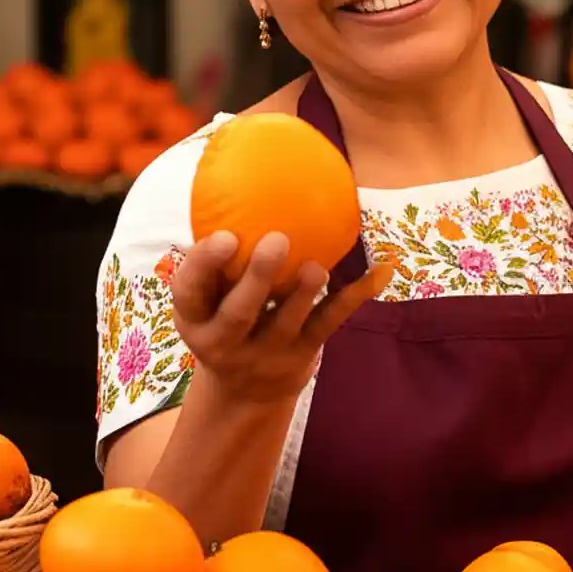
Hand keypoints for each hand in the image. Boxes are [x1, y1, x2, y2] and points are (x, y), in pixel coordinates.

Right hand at [171, 231, 391, 403]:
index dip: (204, 265)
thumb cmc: (222, 321)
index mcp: (194, 318)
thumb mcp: (204, 299)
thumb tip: (229, 177)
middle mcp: (224, 341)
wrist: (243, 394)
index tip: (226, 236)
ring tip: (317, 267)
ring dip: (304, 293)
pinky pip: (330, 321)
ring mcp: (266, 353)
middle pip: (239, 313)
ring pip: (286, 322)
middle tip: (276, 241)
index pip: (189, 292)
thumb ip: (212, 258)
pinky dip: (356, 295)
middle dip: (258, 278)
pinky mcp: (302, 355)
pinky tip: (383, 269)